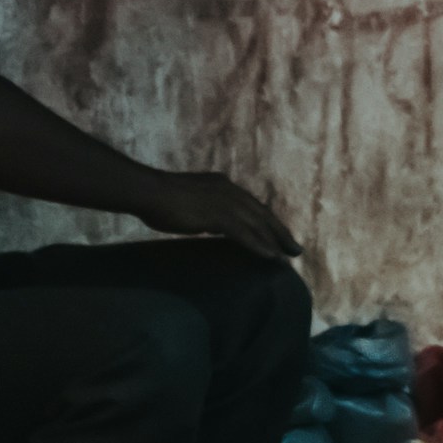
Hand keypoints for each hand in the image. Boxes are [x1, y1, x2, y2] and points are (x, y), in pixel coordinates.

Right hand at [138, 171, 302, 260]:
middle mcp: (228, 190)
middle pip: (262, 214)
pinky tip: (272, 258)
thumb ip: (201, 208)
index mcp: (221, 185)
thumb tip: (205, 222)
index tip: (277, 234)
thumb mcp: (186, 199)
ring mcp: (224, 202)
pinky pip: (245, 234)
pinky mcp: (218, 215)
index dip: (266, 221)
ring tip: (289, 258)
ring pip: (258, 224)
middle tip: (295, 249)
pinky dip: (260, 246)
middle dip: (280, 232)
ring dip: (276, 242)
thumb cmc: (155, 198)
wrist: (146, 191)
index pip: (251, 204)